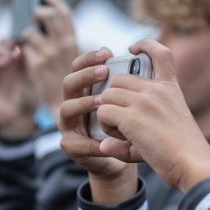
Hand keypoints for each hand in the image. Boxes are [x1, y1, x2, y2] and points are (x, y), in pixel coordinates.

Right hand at [0, 39, 38, 138]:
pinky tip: (7, 61)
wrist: (20, 116)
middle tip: (17, 42)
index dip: (18, 36)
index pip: (14, 39)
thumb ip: (39, 62)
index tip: (28, 37)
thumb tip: (47, 44)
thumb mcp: (38, 76)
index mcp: (17, 59)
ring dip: (2, 48)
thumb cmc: (32, 96)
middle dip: (8, 40)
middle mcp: (5, 62)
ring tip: (14, 53)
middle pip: (2, 41)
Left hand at [21, 0, 80, 115]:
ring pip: (31, 32)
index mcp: (73, 42)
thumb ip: (64, 40)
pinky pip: (24, 48)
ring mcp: (49, 54)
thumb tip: (52, 21)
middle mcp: (62, 45)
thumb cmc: (70, 82)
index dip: (54, 1)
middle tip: (34, 15)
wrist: (66, 106)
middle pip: (47, 16)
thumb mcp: (73, 57)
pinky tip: (28, 56)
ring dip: (28, 34)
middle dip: (38, 12)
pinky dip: (24, 49)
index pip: (64, 13)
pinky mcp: (36, 64)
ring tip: (31, 40)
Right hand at [57, 48, 135, 187]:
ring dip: (84, 103)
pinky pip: (76, 143)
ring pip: (67, 108)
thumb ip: (132, 84)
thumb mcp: (131, 102)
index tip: (107, 52)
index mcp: (85, 89)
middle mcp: (73, 103)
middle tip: (105, 71)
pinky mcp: (71, 146)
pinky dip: (91, 143)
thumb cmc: (128, 125)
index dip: (90, 57)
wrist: (123, 157)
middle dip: (86, 75)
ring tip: (101, 102)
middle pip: (69, 83)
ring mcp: (69, 125)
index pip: (79, 66)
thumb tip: (142, 58)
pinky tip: (105, 143)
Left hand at [61, 40, 209, 193]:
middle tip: (122, 122)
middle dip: (114, 99)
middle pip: (118, 80)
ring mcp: (144, 101)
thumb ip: (138, 126)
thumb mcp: (165, 131)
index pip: (161, 53)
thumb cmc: (183, 153)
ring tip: (121, 133)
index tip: (132, 49)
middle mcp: (157, 89)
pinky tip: (120, 139)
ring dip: (108, 114)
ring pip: (108, 95)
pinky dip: (106, 126)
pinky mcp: (132, 117)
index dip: (145, 45)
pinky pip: (104, 112)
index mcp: (170, 88)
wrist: (194, 165)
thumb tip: (104, 145)